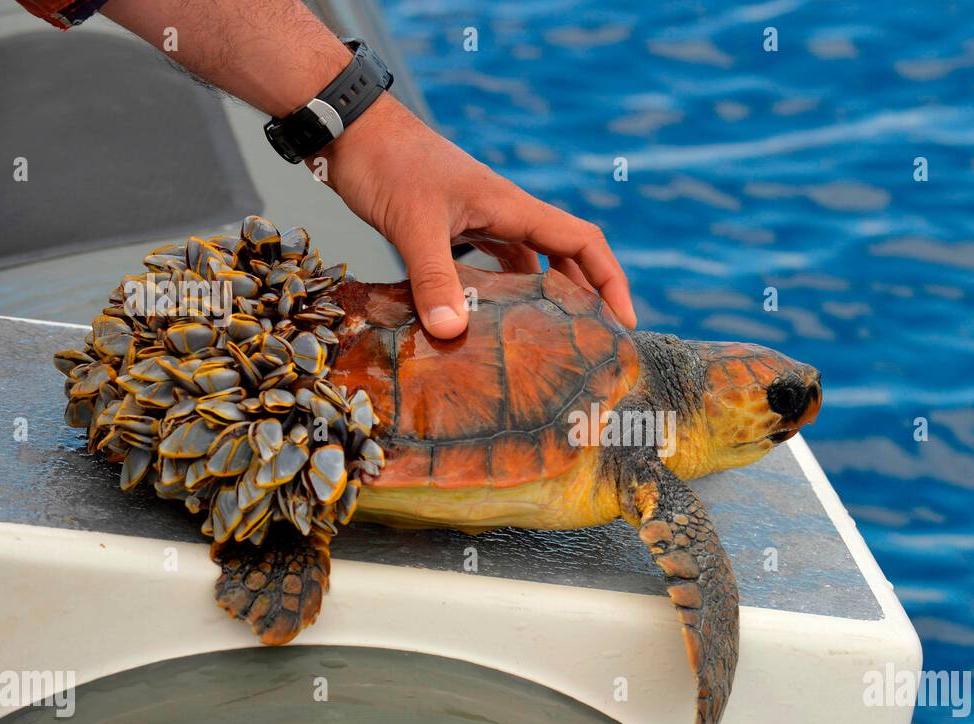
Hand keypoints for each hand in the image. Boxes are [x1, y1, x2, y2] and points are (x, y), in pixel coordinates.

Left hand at [315, 96, 635, 337]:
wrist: (351, 127)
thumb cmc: (386, 163)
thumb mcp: (412, 225)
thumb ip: (435, 279)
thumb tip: (454, 334)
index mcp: (511, 207)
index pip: (583, 242)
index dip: (610, 281)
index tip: (622, 322)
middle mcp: (505, 212)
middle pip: (565, 257)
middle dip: (586, 299)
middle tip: (593, 346)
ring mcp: (481, 218)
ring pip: (530, 263)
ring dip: (544, 299)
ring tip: (549, 344)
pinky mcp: (455, 226)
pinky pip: (494, 264)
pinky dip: (501, 293)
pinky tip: (490, 322)